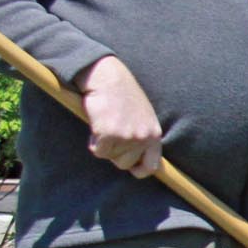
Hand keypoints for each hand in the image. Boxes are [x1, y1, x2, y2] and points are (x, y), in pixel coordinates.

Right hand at [76, 55, 162, 176]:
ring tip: (105, 123)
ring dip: (104, 145)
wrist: (108, 77)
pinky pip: (98, 151)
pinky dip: (94, 141)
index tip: (131, 168)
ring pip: (109, 157)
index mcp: (154, 134)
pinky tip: (97, 124)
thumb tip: (134, 159)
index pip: (151, 166)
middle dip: (114, 153)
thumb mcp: (142, 116)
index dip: (139, 170)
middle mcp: (143, 137)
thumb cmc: (123, 94)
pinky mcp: (109, 134)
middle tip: (111, 133)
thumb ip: (141, 135)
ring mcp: (127, 137)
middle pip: (125, 164)